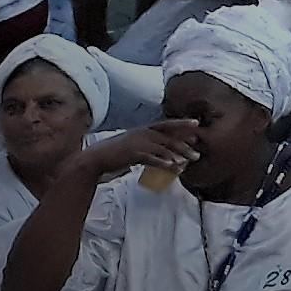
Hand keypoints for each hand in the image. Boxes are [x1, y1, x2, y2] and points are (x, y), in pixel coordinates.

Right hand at [79, 120, 198, 178]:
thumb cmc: (113, 156)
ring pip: (163, 148)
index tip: (197, 124)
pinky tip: (172, 166)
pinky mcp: (132, 154)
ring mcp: (138, 142)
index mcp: (143, 130)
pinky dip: (162, 162)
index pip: (166, 125)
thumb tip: (161, 157)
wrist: (93, 160)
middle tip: (197, 154)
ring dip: (177, 156)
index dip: (182, 124)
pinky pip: (151, 158)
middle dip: (184, 146)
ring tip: (186, 164)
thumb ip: (147, 150)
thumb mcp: (132, 148)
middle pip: (169, 138)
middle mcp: (142, 133)